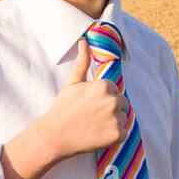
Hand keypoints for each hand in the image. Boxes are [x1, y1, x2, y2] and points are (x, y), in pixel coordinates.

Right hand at [38, 38, 128, 158]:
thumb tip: (83, 42)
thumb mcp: (73, 83)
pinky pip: (123, 133)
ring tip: (93, 126)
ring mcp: (116, 119)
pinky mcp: (118, 135)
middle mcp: (113, 101)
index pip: (113, 90)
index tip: (88, 105)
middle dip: (109, 108)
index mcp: (104, 86)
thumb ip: (82, 62)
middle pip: (121, 103)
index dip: (101, 98)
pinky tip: (98, 136)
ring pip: (122, 118)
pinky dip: (113, 136)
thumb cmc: (63, 108)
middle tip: (91, 116)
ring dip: (112, 122)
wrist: (55, 136)